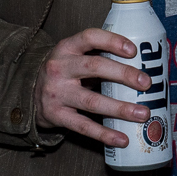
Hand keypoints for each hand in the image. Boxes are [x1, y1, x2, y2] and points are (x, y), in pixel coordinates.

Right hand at [34, 27, 150, 146]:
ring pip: (92, 101)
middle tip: (146, 83)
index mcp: (67, 47)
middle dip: (124, 74)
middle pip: (94, 67)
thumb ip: (98, 57)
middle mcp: (59, 68)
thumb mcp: (74, 56)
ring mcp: (57, 93)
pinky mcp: (56, 116)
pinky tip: (122, 138)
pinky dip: (104, 134)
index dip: (112, 41)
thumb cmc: (65, 71)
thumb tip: (140, 66)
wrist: (30, 93)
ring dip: (120, 108)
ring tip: (143, 113)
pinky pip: (83, 126)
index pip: (90, 37)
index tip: (133, 51)